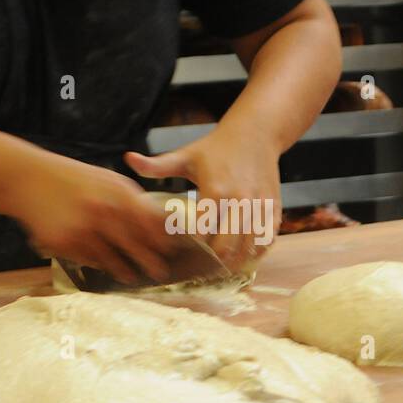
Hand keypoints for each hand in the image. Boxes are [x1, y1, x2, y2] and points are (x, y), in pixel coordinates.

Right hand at [13, 152, 174, 284]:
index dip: (163, 240)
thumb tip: (161, 223)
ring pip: (111, 259)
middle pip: (135, 245)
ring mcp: (83, 229)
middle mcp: (103, 211)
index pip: (150, 222)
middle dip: (151, 262)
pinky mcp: (65, 243)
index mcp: (118, 192)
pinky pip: (88, 260)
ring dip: (125, 270)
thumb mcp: (108, 181)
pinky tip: (104, 266)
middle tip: (161, 274)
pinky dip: (98, 264)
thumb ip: (133, 200)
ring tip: (132, 277)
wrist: (28, 180)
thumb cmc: (74, 180)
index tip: (171, 251)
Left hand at [125, 126, 281, 269]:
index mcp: (216, 191)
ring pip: (248, 247)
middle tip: (201, 270)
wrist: (256, 133)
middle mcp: (240, 201)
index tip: (183, 255)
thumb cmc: (217, 147)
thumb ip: (158, 165)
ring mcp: (260, 207)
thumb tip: (128, 160)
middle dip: (213, 262)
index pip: (203, 233)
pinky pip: (267, 239)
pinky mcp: (274, 208)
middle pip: (226, 247)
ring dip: (235, 261)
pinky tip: (243, 256)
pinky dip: (256, 252)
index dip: (193, 248)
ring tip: (221, 269)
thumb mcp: (186, 155)